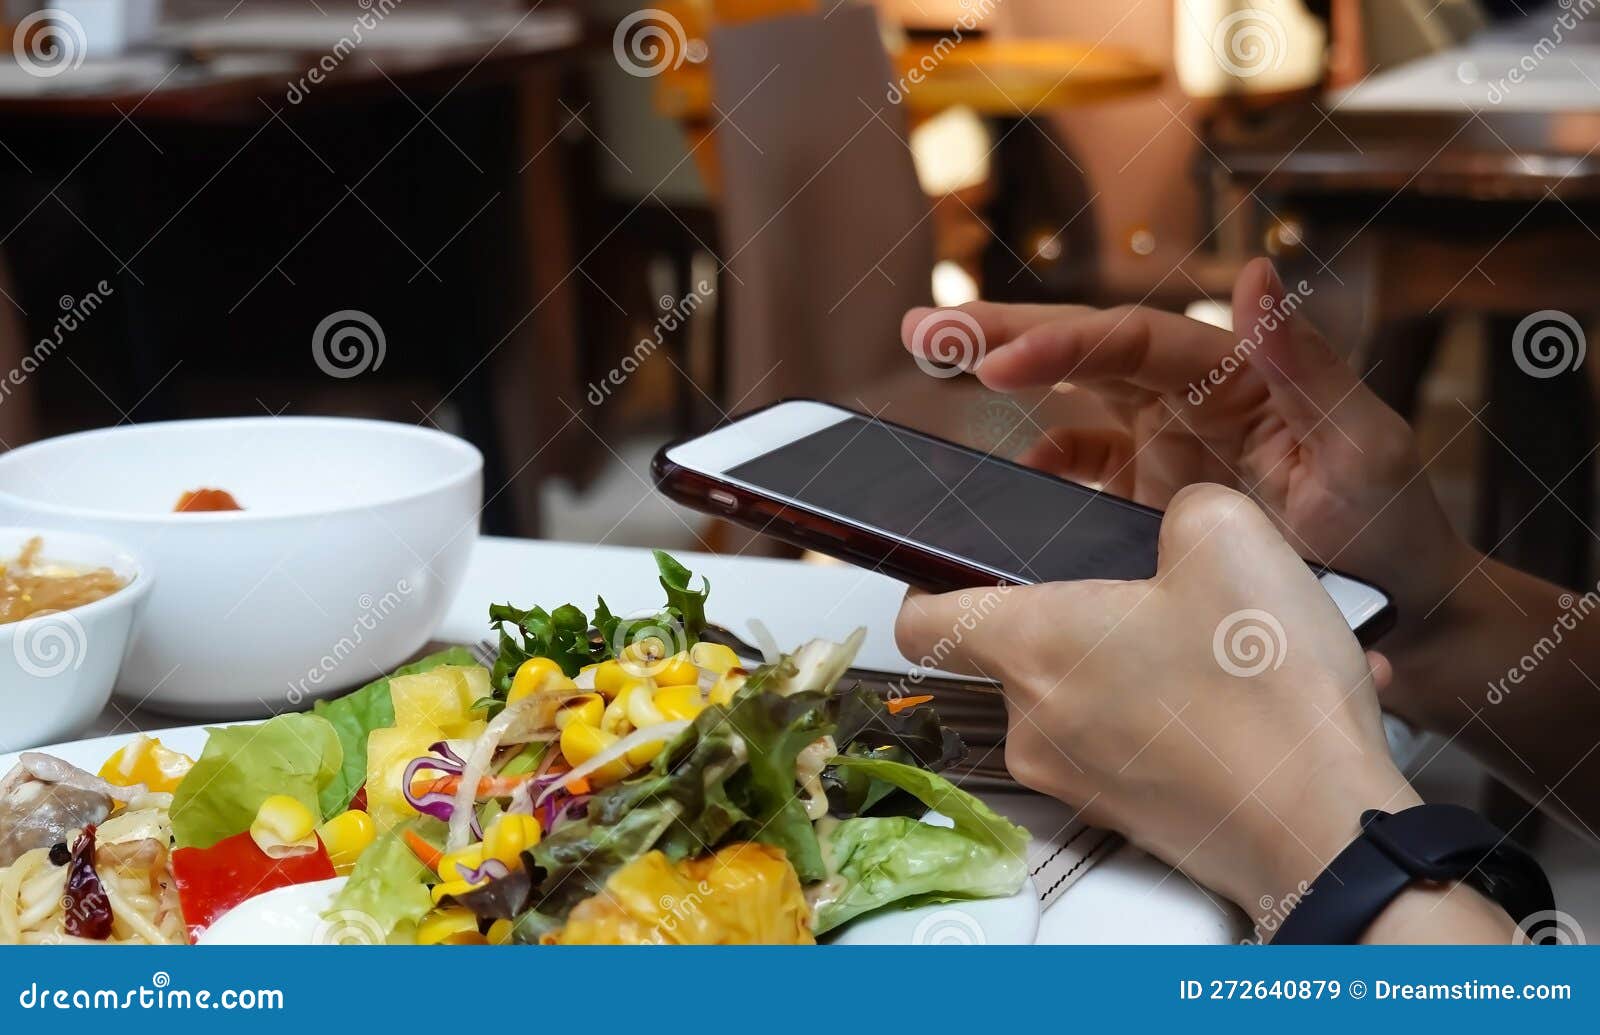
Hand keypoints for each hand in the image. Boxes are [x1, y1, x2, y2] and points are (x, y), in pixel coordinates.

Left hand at [894, 484, 1420, 913]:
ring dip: (1154, 666)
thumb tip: (1181, 527)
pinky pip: (1141, 742)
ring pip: (1091, 697)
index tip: (952, 573)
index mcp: (1031, 646)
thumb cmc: (1262, 698)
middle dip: (1090, 618)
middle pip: (1023, 653)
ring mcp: (1078, 777)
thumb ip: (1183, 511)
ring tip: (1232, 650)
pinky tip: (1258, 695)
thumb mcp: (1230, 539)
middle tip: (1158, 599)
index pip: (923, 620)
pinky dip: (1189, 714)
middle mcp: (1036, 721)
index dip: (931, 585)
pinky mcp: (1128, 813)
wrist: (1322, 825)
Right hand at [900, 259, 1478, 662]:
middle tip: (922, 329)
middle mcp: (1192, 401)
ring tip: (934, 369)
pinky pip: (1079, 471)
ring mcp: (1165, 450)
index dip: (1059, 344)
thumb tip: (1259, 276)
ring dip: (1005, 385)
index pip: (1132, 341)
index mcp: (1237, 375)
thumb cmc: (1396, 537)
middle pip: (1083, 350)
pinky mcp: (1148, 502)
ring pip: (1068, 401)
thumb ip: (1307, 366)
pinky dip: (1038, 470)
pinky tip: (1008, 477)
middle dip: (1000, 334)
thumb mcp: (1364, 450)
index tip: (993, 363)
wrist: (1403, 624)